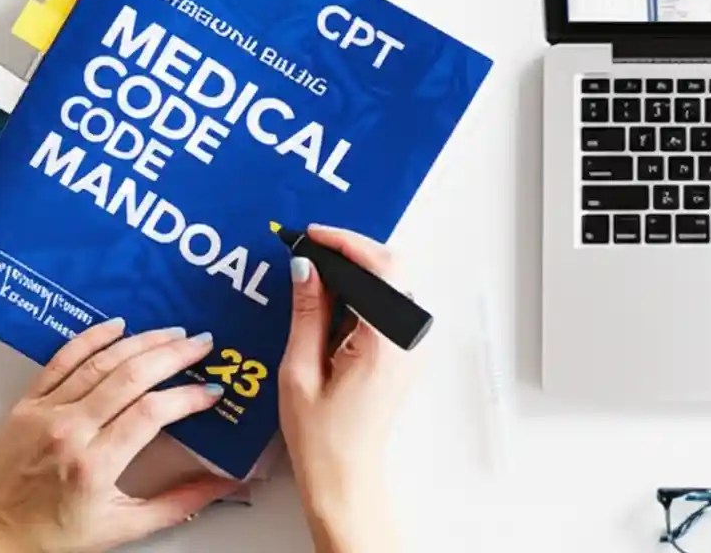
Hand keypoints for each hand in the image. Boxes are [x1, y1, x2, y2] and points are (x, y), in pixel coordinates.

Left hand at [0, 320, 237, 551]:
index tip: (211, 391)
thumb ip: (178, 504)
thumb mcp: (123, 528)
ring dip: (142, 341)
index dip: (187, 397)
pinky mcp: (28, 402)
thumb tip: (223, 486)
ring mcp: (47, 412)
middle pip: (130, 377)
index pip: (151, 414)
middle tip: (202, 343)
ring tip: (172, 333)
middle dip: (172, 355)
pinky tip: (118, 325)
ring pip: (101, 363)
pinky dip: (91, 338)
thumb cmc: (54, 533)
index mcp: (95, 466)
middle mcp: (70, 432)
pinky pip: (62, 360)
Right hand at [278, 225, 419, 552]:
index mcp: (384, 341)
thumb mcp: (298, 370)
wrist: (346, 476)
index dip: (347, 242)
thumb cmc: (321, 437)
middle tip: (307, 254)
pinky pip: (389, 310)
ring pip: (390, 288)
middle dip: (350, 254)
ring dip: (354, 277)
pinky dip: (360, 299)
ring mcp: (411, 347)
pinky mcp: (405, 354)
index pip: (381, 267)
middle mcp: (408, 340)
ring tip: (311, 285)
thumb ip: (306, 312)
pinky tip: (328, 310)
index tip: (312, 235)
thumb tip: (305, 267)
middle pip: (390, 271)